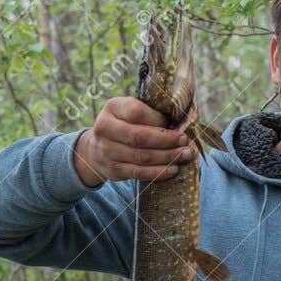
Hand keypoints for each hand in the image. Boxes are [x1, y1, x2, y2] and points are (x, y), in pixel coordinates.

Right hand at [73, 96, 194, 185]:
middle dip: (166, 140)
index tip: (174, 124)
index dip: (157, 119)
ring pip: (142, 157)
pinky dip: (158, 172)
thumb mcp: (128, 110)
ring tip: (185, 155)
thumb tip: (179, 122)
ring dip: (167, 157)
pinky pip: (139, 173)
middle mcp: (105, 128)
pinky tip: (173, 169)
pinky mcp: (113, 170)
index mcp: (112, 107)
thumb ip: (148, 112)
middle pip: (139, 137)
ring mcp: (107, 151)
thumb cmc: (123, 124)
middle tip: (185, 141)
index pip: (136, 112)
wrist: (95, 149)